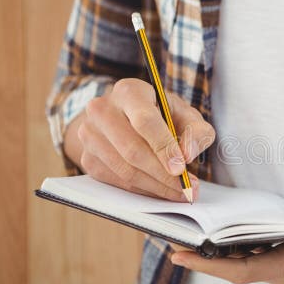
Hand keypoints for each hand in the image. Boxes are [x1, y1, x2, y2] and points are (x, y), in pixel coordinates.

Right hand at [64, 78, 214, 200]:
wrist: (127, 117)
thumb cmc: (162, 115)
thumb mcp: (186, 115)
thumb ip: (196, 131)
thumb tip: (188, 155)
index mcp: (129, 91)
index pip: (144, 120)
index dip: (163, 147)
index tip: (181, 168)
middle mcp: (102, 109)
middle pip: (132, 149)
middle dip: (163, 174)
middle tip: (187, 187)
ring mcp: (89, 134)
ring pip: (124, 169)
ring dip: (155, 186)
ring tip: (180, 192)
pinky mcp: (87, 157)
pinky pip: (116, 181)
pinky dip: (142, 190)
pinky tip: (161, 190)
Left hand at [170, 229, 283, 283]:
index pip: (244, 269)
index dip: (210, 264)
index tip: (178, 255)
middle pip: (233, 266)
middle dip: (199, 256)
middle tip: (165, 235)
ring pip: (241, 262)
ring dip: (213, 252)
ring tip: (183, 231)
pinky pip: (254, 257)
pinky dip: (233, 248)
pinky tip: (222, 233)